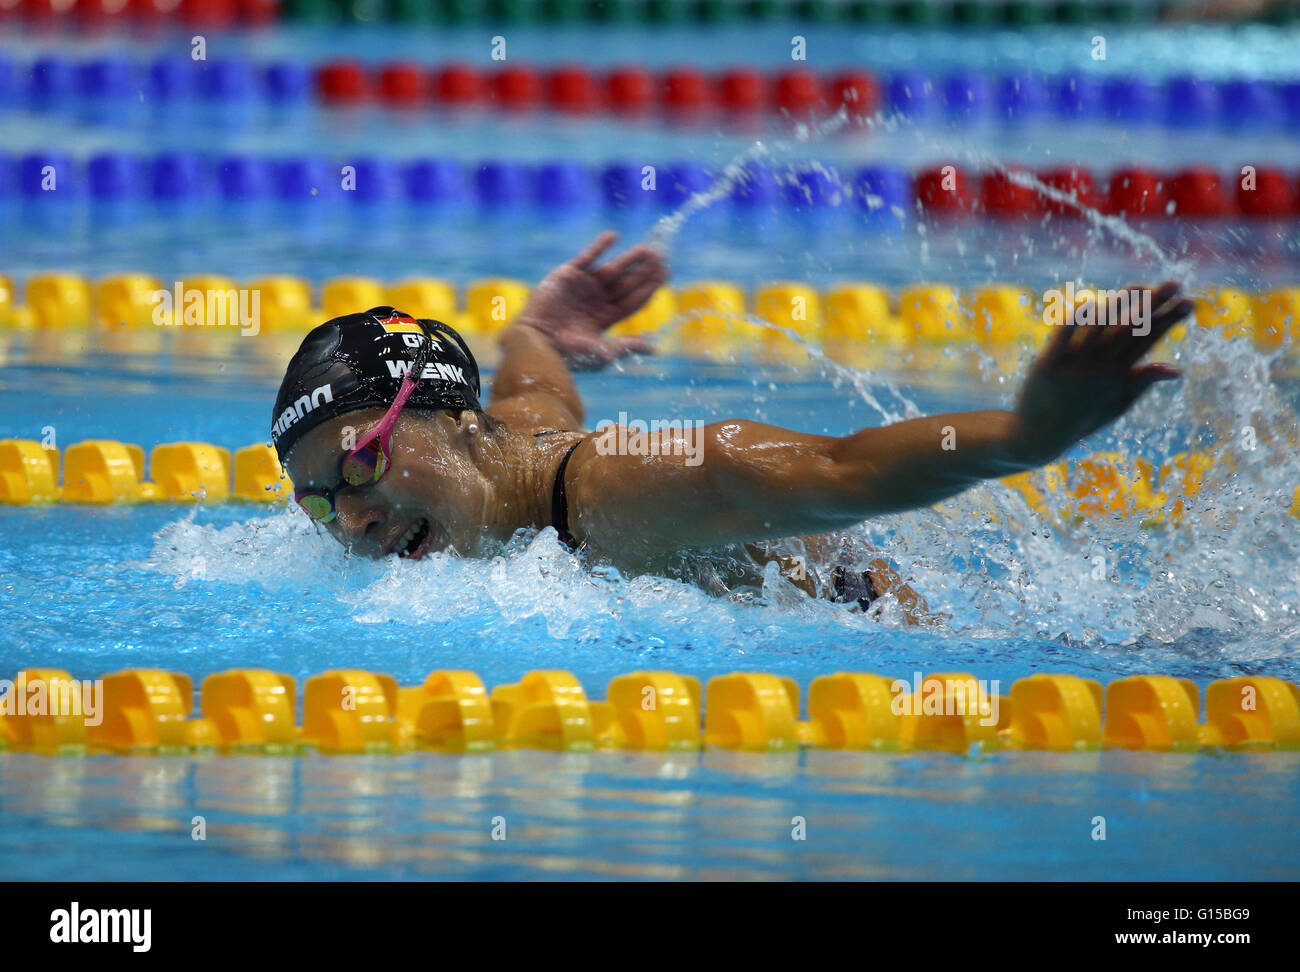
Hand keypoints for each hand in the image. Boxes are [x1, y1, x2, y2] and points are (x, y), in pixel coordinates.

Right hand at [517, 230, 668, 369]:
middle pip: (627, 283)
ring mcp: (582, 287)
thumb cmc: (568, 354)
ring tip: (648, 248)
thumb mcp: (603, 353)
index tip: (666, 274)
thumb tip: (655, 349)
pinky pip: (586, 257)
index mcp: (605, 318)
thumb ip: (627, 346)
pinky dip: (598, 246)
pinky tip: (613, 235)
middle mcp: (596, 301)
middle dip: (644, 271)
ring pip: (611, 269)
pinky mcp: (566, 275)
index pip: (633, 300)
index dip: (649, 287)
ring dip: (630, 258)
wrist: (536, 343)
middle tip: (662, 257)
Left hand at [1013, 281, 1191, 464]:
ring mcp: (1072, 366)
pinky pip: (1061, 336)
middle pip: (1129, 330)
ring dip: (1120, 306)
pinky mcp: (1046, 365)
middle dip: (1153, 306)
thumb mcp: (1117, 403)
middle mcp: (1099, 369)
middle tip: (1175, 284)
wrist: (1039, 436)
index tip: (1189, 302)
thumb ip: (1143, 382)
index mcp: (1119, 377)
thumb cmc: (1083, 416)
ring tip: (1139, 287)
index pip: (1147, 342)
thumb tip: (1178, 369)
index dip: (1168, 321)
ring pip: (1099, 329)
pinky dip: (1074, 319)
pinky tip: (1087, 301)